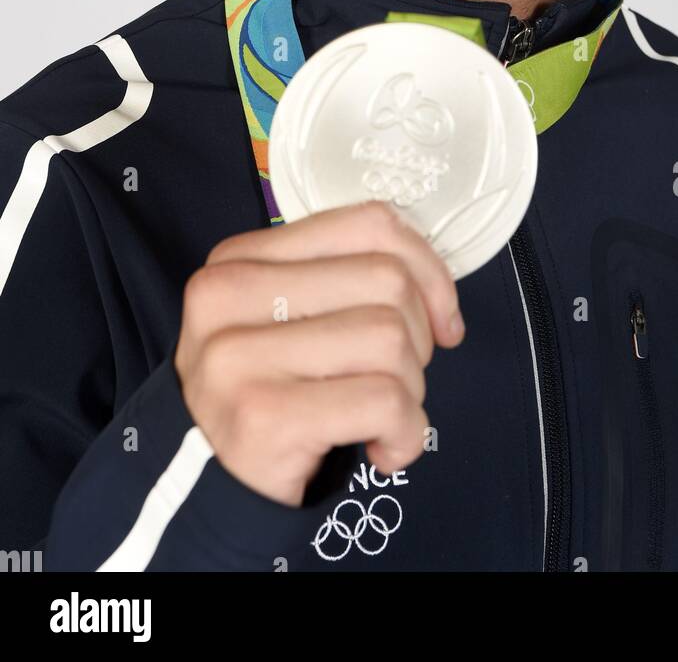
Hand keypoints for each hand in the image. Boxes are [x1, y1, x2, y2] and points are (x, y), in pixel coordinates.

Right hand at [174, 200, 464, 505]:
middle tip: (394, 378)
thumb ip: (346, 279)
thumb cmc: (268, 394)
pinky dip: (407, 432)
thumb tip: (437, 293)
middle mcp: (228, 295)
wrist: (202, 487)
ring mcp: (239, 356)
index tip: (441, 317)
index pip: (368, 224)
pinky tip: (382, 449)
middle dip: (418, 337)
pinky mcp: (264, 417)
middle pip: (387, 280)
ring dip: (410, 389)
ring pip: (390, 338)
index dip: (427, 268)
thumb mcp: (285, 317)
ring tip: (378, 416)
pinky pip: (385, 401)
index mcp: (239, 258)